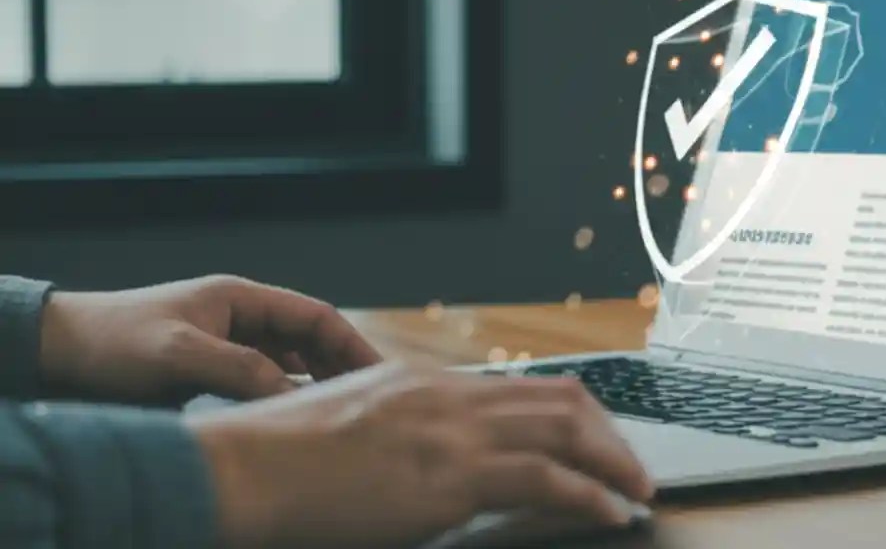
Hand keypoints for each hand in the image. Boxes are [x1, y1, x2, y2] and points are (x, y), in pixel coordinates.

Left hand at [39, 274, 381, 404]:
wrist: (60, 354)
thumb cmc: (113, 344)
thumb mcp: (179, 355)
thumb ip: (239, 370)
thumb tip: (293, 392)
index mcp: (242, 299)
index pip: (317, 317)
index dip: (353, 345)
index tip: (379, 375)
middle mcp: (241, 319)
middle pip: (311, 341)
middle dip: (343, 367)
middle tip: (371, 402)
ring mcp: (228, 346)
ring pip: (291, 364)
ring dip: (317, 386)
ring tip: (344, 415)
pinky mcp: (212, 373)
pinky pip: (265, 384)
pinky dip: (287, 399)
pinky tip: (297, 423)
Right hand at [188, 361, 654, 548]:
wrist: (239, 470)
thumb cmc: (277, 459)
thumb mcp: (351, 425)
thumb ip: (401, 431)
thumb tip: (431, 460)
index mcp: (426, 382)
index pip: (525, 387)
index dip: (574, 415)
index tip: (596, 442)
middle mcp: (449, 395)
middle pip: (560, 399)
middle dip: (608, 434)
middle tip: (632, 468)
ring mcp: (451, 431)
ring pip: (565, 429)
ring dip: (614, 463)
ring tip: (637, 492)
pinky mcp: (448, 475)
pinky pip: (545, 477)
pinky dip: (590, 494)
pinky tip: (610, 511)